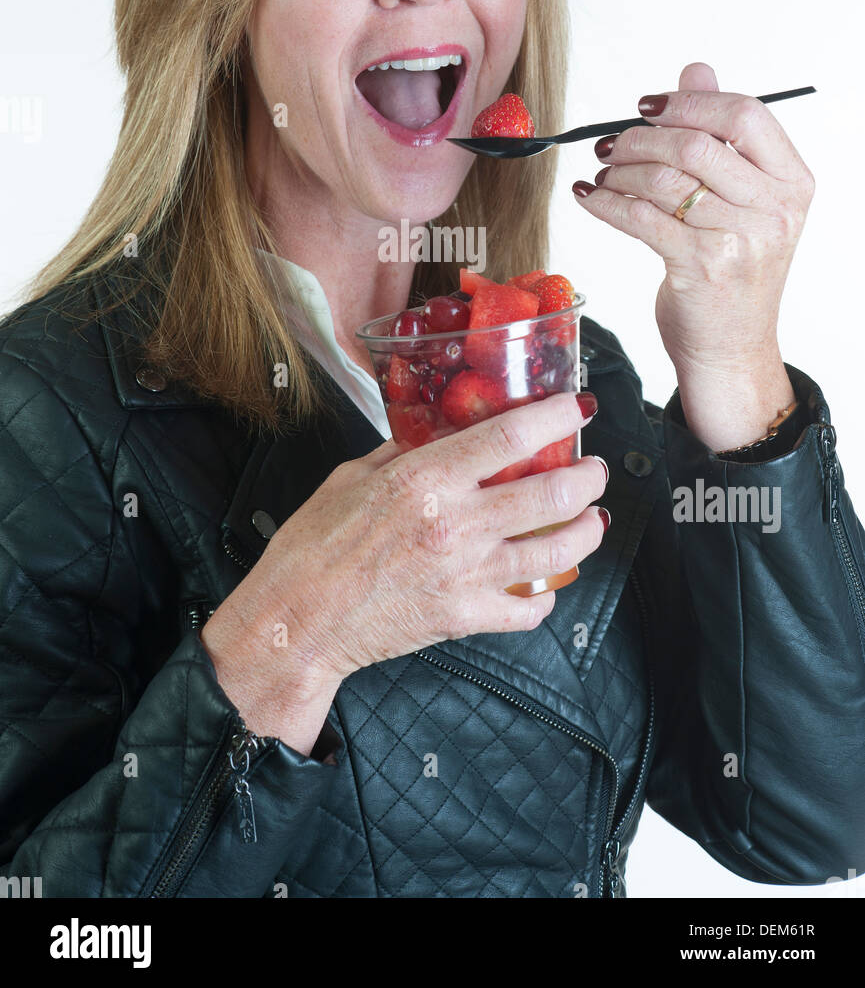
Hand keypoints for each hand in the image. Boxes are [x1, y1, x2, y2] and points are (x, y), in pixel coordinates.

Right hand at [203, 392, 605, 712]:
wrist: (296, 623)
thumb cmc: (312, 549)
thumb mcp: (352, 476)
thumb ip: (402, 453)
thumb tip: (436, 434)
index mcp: (424, 479)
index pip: (510, 436)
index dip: (556, 416)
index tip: (577, 406)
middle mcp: (454, 524)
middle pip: (551, 493)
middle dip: (587, 477)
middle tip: (593, 470)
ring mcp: (465, 574)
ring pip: (556, 550)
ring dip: (585, 532)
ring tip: (591, 520)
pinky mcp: (464, 617)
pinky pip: (528, 608)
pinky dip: (546, 595)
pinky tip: (547, 583)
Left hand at [572, 63, 814, 447]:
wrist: (731, 348)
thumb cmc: (733, 270)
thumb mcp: (743, 201)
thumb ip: (722, 135)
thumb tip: (696, 70)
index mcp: (793, 182)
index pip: (745, 115)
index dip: (691, 101)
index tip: (649, 106)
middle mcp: (774, 209)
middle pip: (697, 143)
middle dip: (642, 138)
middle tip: (612, 144)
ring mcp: (740, 240)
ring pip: (664, 179)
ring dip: (620, 170)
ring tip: (603, 173)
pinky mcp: (699, 267)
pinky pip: (640, 216)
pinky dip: (606, 202)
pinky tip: (590, 197)